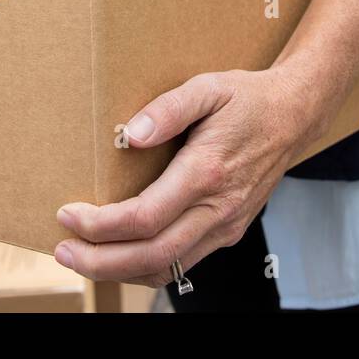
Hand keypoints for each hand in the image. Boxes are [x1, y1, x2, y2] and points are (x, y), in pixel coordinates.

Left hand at [53, 60, 337, 287]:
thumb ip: (167, 109)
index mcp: (206, 172)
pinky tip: (120, 254)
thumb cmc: (248, 98)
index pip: (144, 218)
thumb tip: (131, 136)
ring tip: (82, 257)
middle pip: (151, 256)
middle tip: (63, 252)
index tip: (68, 213)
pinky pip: (182, 262)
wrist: (295, 115)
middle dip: (100, 261)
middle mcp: (217, 208)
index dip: (100, 225)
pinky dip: (145, 266)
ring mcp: (226, 225)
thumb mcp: (207, 87)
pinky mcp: (229, 231)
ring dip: (120, 271)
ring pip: (167, 268)